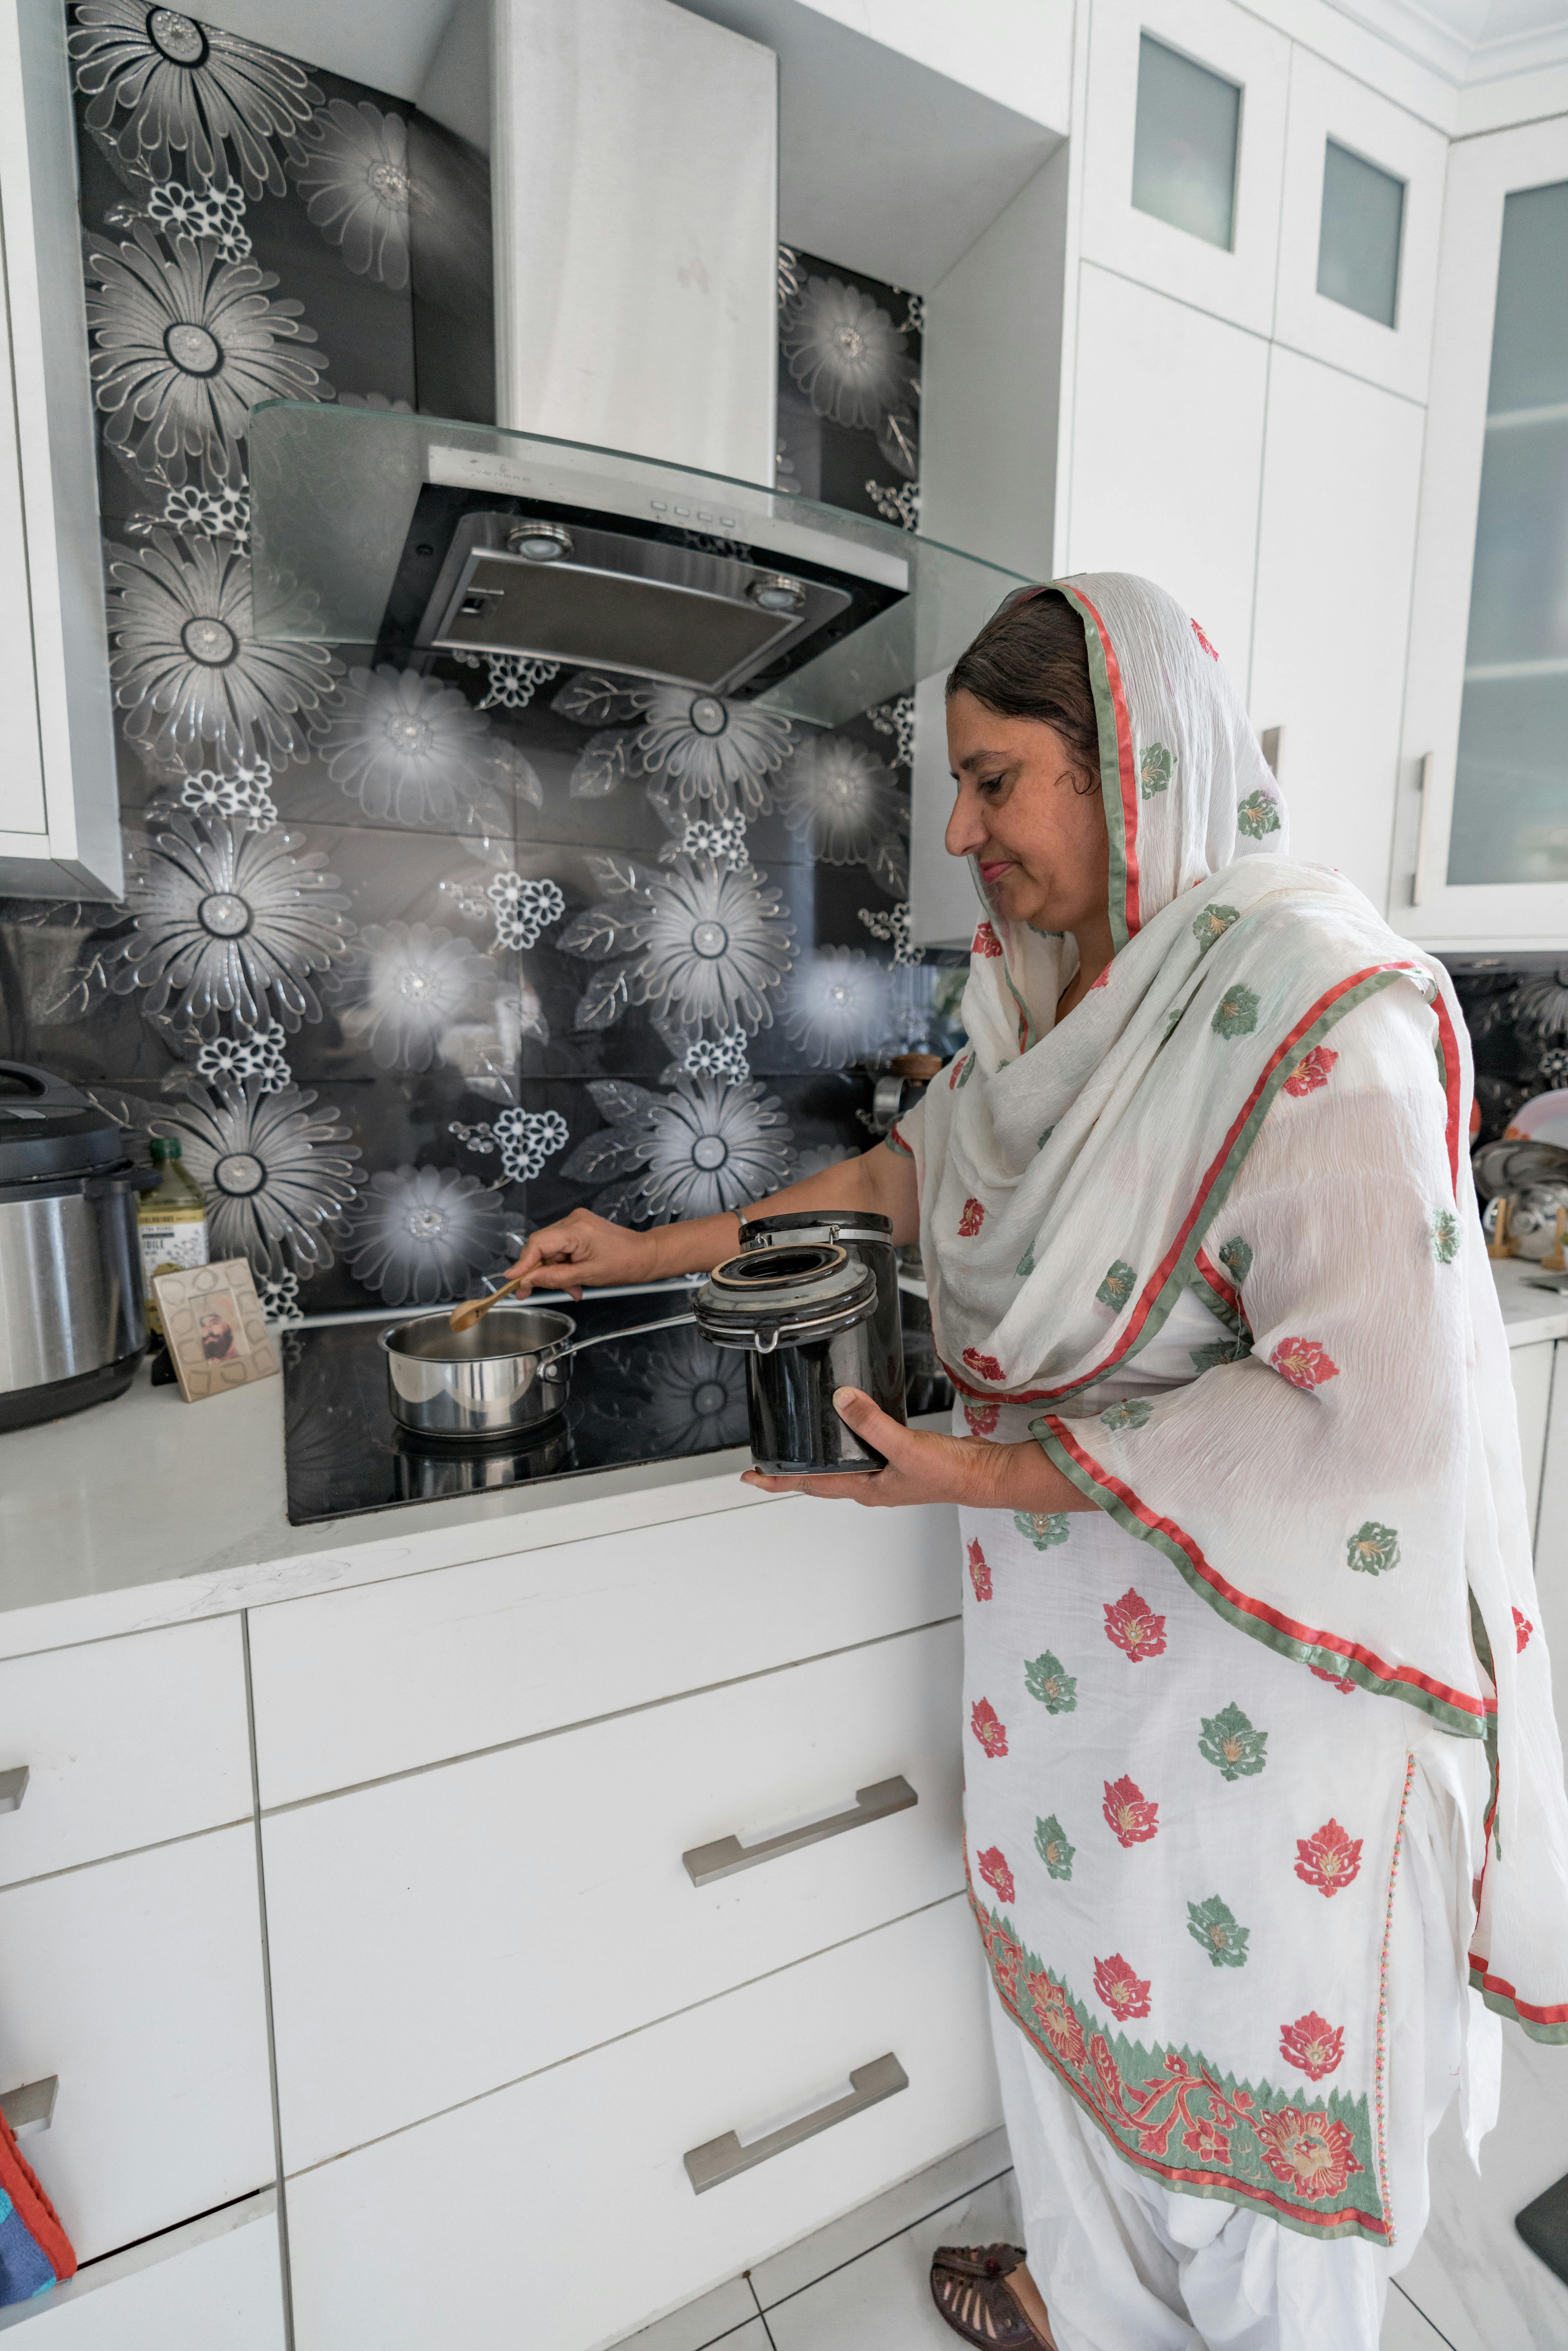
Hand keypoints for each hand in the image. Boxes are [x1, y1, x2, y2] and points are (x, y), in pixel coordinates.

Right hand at [504, 1208, 657, 1296]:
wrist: (645, 1255)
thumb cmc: (623, 1265)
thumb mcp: (586, 1276)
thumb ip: (553, 1278)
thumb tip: (525, 1280)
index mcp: (576, 1229)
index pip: (538, 1243)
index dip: (522, 1263)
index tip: (512, 1280)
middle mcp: (573, 1220)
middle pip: (541, 1247)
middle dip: (542, 1272)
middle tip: (536, 1293)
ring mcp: (576, 1222)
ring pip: (550, 1250)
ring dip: (555, 1272)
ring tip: (572, 1288)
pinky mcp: (579, 1228)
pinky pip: (561, 1248)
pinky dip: (564, 1265)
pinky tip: (574, 1279)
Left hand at [741, 1388, 999, 1506]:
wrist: (981, 1474)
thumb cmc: (948, 1472)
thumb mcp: (904, 1446)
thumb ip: (871, 1423)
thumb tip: (841, 1399)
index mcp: (865, 1488)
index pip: (810, 1484)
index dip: (777, 1480)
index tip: (749, 1476)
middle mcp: (870, 1485)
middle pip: (819, 1479)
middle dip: (790, 1472)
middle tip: (764, 1462)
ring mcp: (884, 1475)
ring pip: (839, 1467)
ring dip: (816, 1459)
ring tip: (796, 1445)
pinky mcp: (898, 1461)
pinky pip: (861, 1454)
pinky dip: (845, 1444)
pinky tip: (846, 1429)